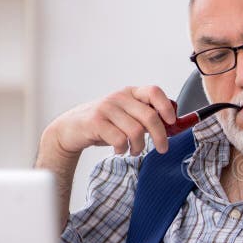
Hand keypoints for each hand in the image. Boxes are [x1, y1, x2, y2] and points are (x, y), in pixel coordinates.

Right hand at [46, 85, 175, 156]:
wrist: (71, 129)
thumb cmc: (103, 124)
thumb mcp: (126, 116)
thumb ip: (145, 117)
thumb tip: (171, 126)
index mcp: (130, 93)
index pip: (154, 92)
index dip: (166, 107)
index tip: (171, 122)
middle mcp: (119, 97)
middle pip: (150, 116)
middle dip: (160, 136)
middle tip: (162, 148)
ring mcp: (106, 108)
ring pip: (136, 131)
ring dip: (139, 147)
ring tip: (134, 150)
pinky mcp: (96, 121)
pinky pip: (120, 139)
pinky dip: (123, 149)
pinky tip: (119, 150)